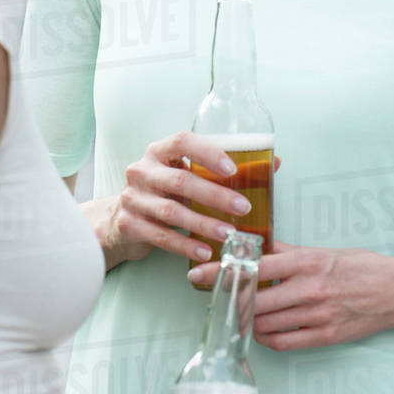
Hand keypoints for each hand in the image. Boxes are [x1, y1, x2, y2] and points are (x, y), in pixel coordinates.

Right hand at [99, 131, 255, 265]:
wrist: (120, 217)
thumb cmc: (164, 191)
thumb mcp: (186, 174)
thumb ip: (223, 170)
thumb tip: (273, 163)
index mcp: (159, 151)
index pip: (182, 142)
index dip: (208, 153)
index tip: (232, 169)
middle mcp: (142, 170)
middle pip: (180, 180)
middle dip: (215, 195)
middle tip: (244, 208)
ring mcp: (133, 198)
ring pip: (172, 210)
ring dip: (203, 223)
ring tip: (228, 234)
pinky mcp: (128, 224)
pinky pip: (160, 235)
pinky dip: (184, 244)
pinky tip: (204, 251)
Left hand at [189, 241, 393, 349]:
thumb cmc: (358, 266)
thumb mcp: (321, 250)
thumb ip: (287, 251)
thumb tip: (256, 245)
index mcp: (305, 262)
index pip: (253, 267)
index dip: (221, 272)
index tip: (198, 275)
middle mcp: (309, 288)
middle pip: (254, 300)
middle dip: (230, 302)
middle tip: (216, 300)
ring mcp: (318, 315)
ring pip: (266, 324)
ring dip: (247, 322)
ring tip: (240, 316)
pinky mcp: (325, 336)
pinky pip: (284, 342)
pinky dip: (267, 338)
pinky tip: (263, 330)